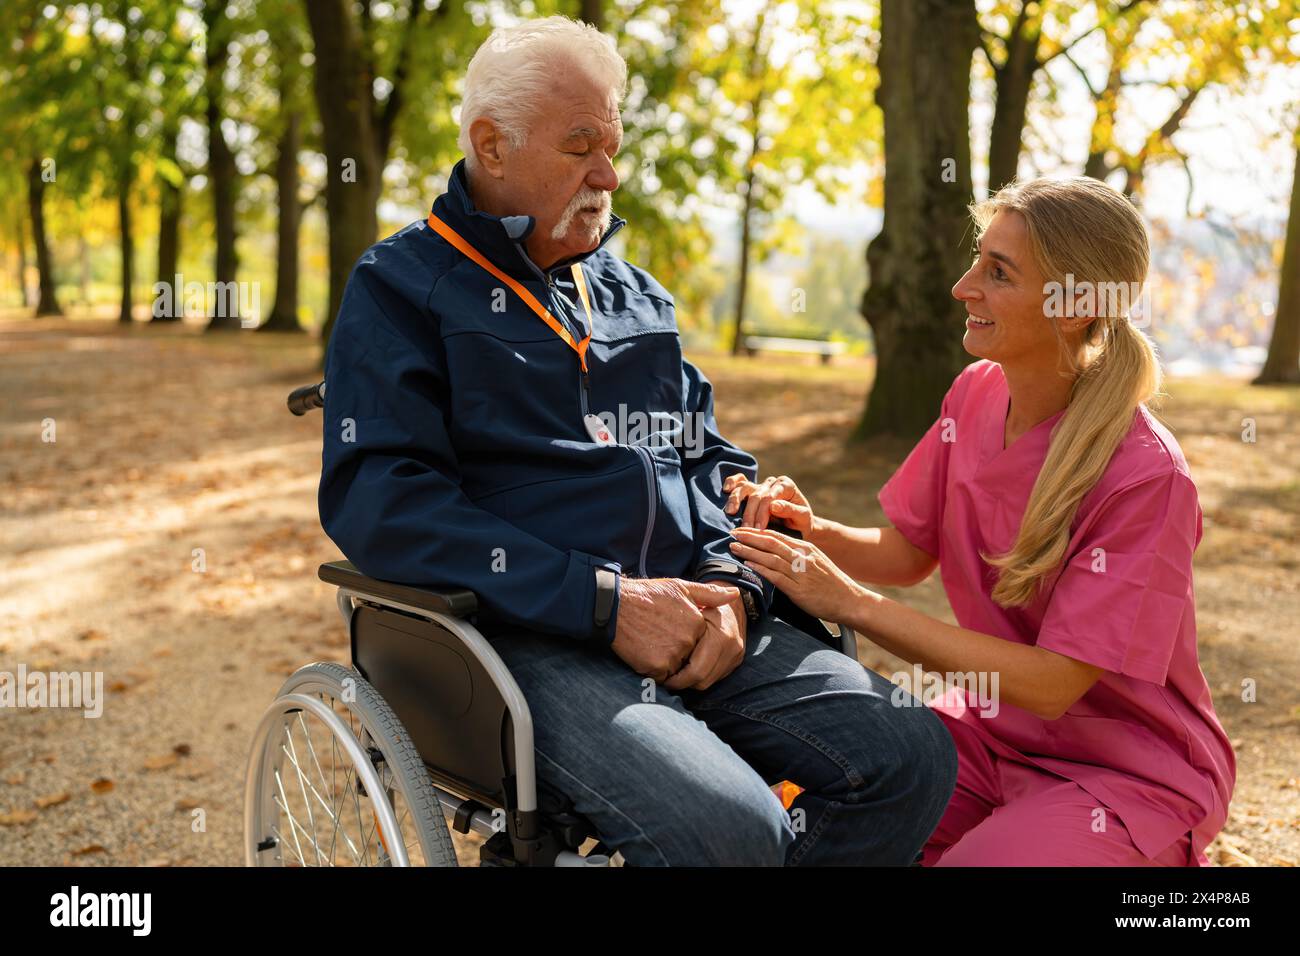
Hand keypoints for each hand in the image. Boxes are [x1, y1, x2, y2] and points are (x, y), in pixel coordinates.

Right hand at [611, 578, 739, 682]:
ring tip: (650, 642)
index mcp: (698, 622)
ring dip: (665, 661)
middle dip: (675, 651)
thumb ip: (710, 594)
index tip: (669, 628)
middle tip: (657, 636)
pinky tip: (643, 651)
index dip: (683, 636)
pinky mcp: (657, 667)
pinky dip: (652, 668)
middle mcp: (689, 640)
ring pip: (675, 668)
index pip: (699, 641)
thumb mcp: (681, 587)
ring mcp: (673, 655)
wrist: (615, 605)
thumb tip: (735, 595)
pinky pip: (661, 676)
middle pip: (688, 656)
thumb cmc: (648, 594)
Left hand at [663, 591, 746, 691]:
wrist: (732, 603)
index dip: (677, 678)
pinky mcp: (735, 662)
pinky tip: (686, 670)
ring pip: (708, 682)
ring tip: (673, 676)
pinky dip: (699, 677)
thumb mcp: (692, 602)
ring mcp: (735, 657)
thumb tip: (657, 627)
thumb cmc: (704, 602)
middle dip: (681, 683)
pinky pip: (714, 677)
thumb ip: (680, 615)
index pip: (696, 671)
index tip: (662, 676)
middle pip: (702, 680)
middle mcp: (731, 649)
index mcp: (720, 636)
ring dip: (689, 682)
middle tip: (664, 680)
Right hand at [722, 472, 815, 533]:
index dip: (762, 513)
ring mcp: (760, 485)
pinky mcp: (751, 490)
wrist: (798, 526)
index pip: (770, 497)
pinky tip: (726, 490)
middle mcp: (772, 483)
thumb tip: (774, 505)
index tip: (759, 529)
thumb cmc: (801, 523)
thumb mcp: (803, 517)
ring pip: (745, 486)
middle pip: (756, 495)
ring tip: (730, 512)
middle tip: (746, 530)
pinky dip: (732, 483)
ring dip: (736, 500)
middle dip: (750, 514)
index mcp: (786, 485)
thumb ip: (791, 510)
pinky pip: (739, 482)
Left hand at [729, 526, 867, 623]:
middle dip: (749, 537)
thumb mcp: (816, 562)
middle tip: (732, 533)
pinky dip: (760, 569)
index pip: (777, 536)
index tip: (742, 529)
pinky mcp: (799, 589)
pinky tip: (747, 565)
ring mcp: (801, 572)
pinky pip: (776, 576)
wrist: (850, 601)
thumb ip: (797, 556)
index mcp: (806, 548)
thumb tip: (775, 553)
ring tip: (733, 547)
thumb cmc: (831, 584)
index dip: (757, 532)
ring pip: (770, 558)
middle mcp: (803, 557)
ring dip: (750, 551)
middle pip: (771, 543)